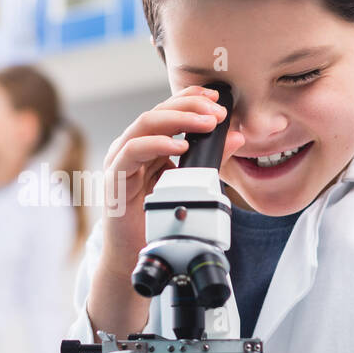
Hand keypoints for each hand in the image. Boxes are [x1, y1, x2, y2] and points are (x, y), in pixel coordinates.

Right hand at [87, 85, 244, 337]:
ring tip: (205, 124)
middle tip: (217, 113)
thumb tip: (238, 136)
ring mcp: (121, 161)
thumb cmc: (157, 220)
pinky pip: (132, 151)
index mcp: (147, 146)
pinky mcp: (115, 178)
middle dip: (190, 107)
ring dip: (177, 120)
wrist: (134, 256)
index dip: (190, 98)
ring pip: (144, 125)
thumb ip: (212, 159)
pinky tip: (180, 146)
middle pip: (157, 112)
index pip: (167, 111)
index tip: (217, 97)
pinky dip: (156, 144)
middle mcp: (132, 148)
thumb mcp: (191, 184)